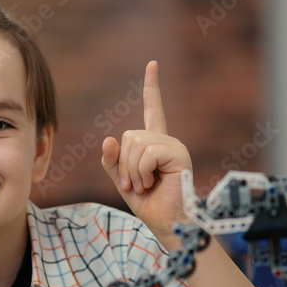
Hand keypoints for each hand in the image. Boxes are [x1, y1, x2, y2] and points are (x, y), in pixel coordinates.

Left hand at [101, 61, 192, 248]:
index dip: (152, 87)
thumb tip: (108, 139)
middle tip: (133, 184)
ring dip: (132, 170)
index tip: (153, 64)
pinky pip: (146, 153)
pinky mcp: (178, 154)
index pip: (153, 109)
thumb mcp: (122, 179)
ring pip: (135, 144)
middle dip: (123, 163)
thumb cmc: (148, 203)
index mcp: (155, 143)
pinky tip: (150, 183)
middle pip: (129, 136)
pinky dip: (140, 171)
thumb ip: (113, 160)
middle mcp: (166, 140)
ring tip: (143, 185)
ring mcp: (174, 145)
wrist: (167, 222)